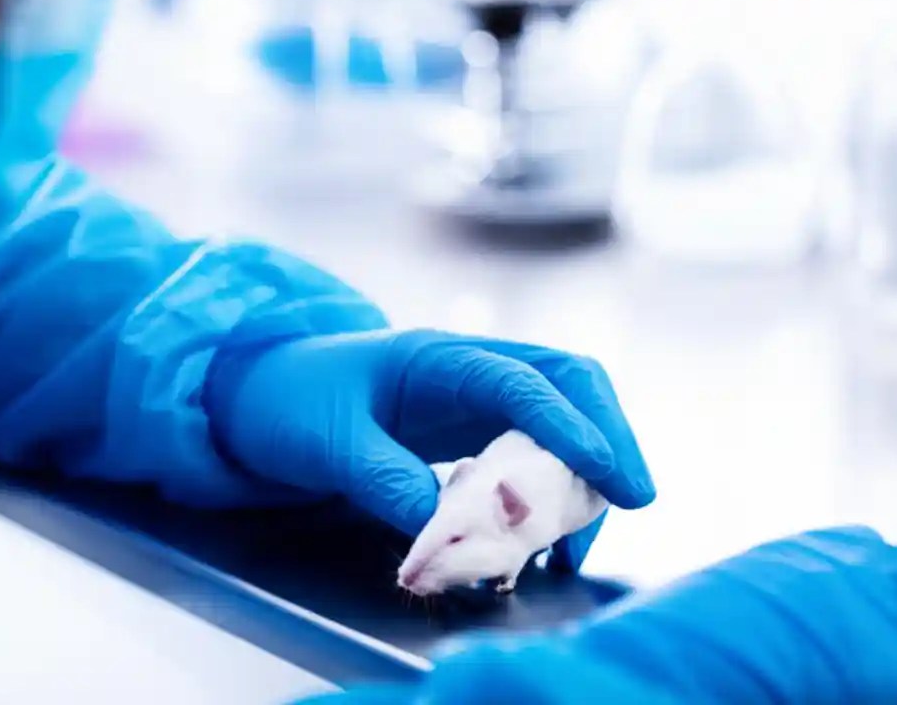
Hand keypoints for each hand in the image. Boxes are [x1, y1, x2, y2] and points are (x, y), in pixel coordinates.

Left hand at [205, 328, 653, 568]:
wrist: (260, 395)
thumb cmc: (291, 402)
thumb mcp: (327, 442)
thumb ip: (383, 478)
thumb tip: (442, 527)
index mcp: (439, 357)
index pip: (523, 382)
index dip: (569, 427)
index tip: (608, 476)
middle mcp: (472, 370)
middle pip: (568, 382)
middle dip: (608, 434)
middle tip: (636, 497)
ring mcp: (477, 399)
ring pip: (561, 417)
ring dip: (586, 469)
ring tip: (586, 538)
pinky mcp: (473, 433)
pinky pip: (532, 454)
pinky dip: (553, 492)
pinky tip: (549, 540)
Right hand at [556, 526, 896, 702]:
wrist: (688, 660)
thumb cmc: (687, 635)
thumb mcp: (732, 591)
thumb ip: (770, 592)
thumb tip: (767, 617)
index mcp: (814, 549)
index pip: (879, 550)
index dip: (890, 583)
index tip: (886, 613)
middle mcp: (860, 571)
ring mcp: (888, 617)